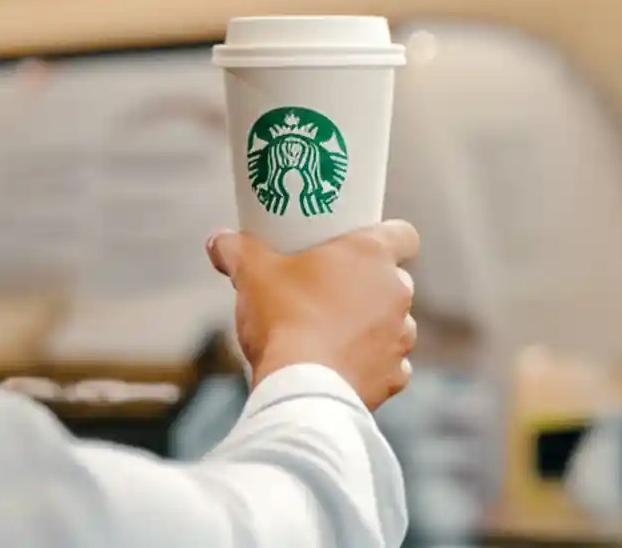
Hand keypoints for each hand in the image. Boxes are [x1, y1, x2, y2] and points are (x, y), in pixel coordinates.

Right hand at [206, 221, 419, 410]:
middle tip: (333, 289)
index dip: (387, 237)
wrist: (301, 387)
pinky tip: (343, 365)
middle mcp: (397, 292)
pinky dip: (371, 364)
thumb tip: (218, 240)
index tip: (361, 246)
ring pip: (394, 323)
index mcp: (372, 255)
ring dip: (372, 325)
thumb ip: (235, 249)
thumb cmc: (283, 318)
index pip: (403, 234)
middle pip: (393, 280)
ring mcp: (401, 337)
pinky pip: (390, 365)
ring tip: (334, 332)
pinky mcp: (394, 376)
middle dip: (369, 285)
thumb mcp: (250, 273)